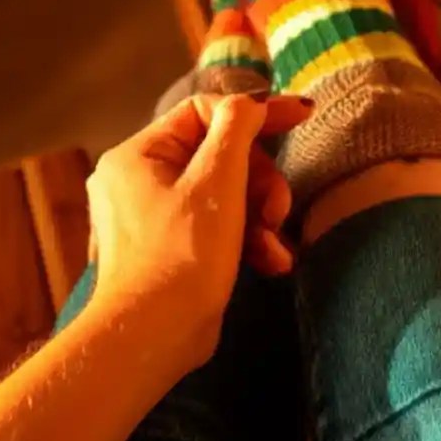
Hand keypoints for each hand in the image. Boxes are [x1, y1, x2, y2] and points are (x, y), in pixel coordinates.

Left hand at [85, 93, 310, 364]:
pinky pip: (216, 226)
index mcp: (138, 155)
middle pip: (221, 155)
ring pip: (225, 193)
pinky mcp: (170, 249)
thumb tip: (249, 104)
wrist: (153, 337)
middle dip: (261, 182)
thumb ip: (236, 130)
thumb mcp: (217, 182)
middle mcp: (138, 180)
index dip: (255, 113)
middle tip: (279, 209)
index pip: (205, 112)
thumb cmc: (183, 254)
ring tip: (276, 245)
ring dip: (261, 217)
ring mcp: (152, 216)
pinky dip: (247, 240)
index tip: (303, 116)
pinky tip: (271, 262)